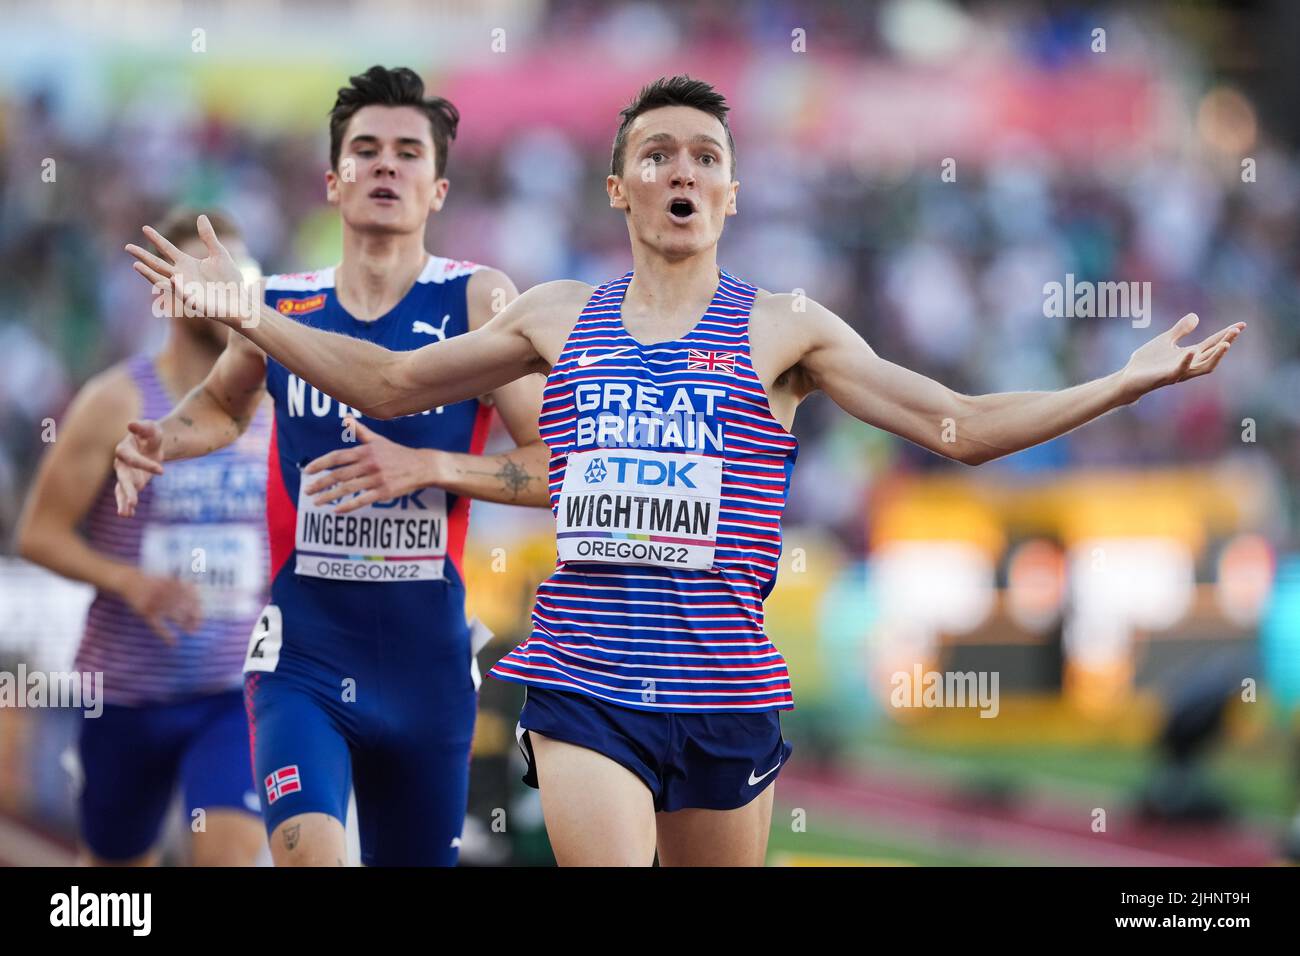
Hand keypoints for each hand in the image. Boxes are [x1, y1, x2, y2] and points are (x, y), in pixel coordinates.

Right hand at [114, 420, 165, 516]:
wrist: (152, 444)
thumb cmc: (151, 434)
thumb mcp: (151, 428)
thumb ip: (143, 428)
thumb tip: (131, 424)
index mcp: (124, 449)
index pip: (132, 459)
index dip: (145, 464)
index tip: (162, 471)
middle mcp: (121, 464)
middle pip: (123, 477)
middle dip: (127, 490)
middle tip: (133, 501)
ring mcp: (125, 475)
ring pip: (121, 489)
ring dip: (123, 501)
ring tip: (125, 515)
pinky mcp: (131, 483)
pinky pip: (127, 495)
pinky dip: (127, 504)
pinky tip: (130, 514)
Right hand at [119, 569, 202, 644]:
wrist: (129, 580)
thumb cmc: (153, 582)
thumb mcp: (169, 580)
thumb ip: (184, 588)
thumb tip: (200, 600)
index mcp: (173, 584)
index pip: (191, 598)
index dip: (198, 609)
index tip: (201, 618)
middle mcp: (166, 592)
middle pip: (185, 607)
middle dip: (193, 618)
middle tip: (198, 627)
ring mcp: (155, 602)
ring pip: (174, 615)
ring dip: (184, 624)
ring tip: (191, 632)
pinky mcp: (145, 611)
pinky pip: (157, 625)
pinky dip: (166, 634)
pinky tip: (173, 642)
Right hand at [125, 215, 254, 324]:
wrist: (240, 302)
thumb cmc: (230, 281)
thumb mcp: (219, 254)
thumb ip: (209, 237)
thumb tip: (201, 216)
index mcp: (187, 264)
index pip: (167, 249)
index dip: (156, 238)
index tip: (144, 227)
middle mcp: (183, 276)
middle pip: (158, 264)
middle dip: (143, 256)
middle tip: (127, 247)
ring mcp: (187, 290)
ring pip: (163, 281)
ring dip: (150, 274)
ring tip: (136, 265)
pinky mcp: (196, 303)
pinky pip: (185, 295)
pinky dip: (179, 288)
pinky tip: (174, 279)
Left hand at [302, 417, 437, 513]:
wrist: (422, 466)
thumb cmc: (398, 453)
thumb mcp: (379, 440)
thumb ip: (360, 431)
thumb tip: (346, 418)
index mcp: (365, 451)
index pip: (337, 456)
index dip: (320, 463)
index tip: (307, 471)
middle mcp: (369, 463)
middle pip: (339, 474)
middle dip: (320, 483)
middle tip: (307, 490)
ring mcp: (377, 478)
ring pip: (348, 488)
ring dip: (330, 496)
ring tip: (316, 502)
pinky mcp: (385, 492)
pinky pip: (362, 500)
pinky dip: (348, 506)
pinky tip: (337, 510)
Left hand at [1119, 314, 1244, 402]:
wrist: (1129, 377)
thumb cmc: (1148, 361)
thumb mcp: (1165, 340)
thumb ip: (1180, 330)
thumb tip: (1196, 316)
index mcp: (1190, 355)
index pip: (1213, 343)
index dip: (1226, 334)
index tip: (1241, 325)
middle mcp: (1189, 364)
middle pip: (1213, 354)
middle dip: (1226, 342)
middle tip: (1236, 330)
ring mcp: (1179, 372)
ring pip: (1204, 366)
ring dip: (1216, 356)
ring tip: (1226, 343)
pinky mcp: (1167, 377)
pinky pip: (1180, 370)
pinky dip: (1186, 361)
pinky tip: (1190, 351)